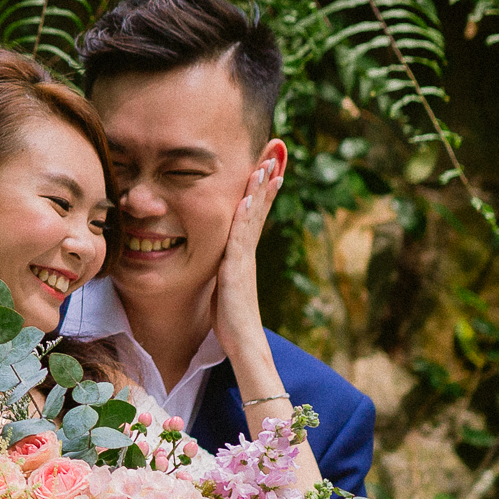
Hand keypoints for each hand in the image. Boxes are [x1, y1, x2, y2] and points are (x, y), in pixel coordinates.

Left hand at [211, 159, 282, 364]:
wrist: (243, 343)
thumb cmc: (232, 320)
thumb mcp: (226, 287)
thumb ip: (226, 270)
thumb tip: (223, 262)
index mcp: (243, 254)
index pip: (254, 214)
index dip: (262, 191)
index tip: (268, 168)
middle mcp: (246, 252)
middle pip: (258, 209)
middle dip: (266, 181)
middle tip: (274, 155)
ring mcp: (243, 260)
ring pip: (251, 219)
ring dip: (258, 192)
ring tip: (265, 167)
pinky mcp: (235, 271)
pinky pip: (239, 240)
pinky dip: (243, 219)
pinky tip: (245, 202)